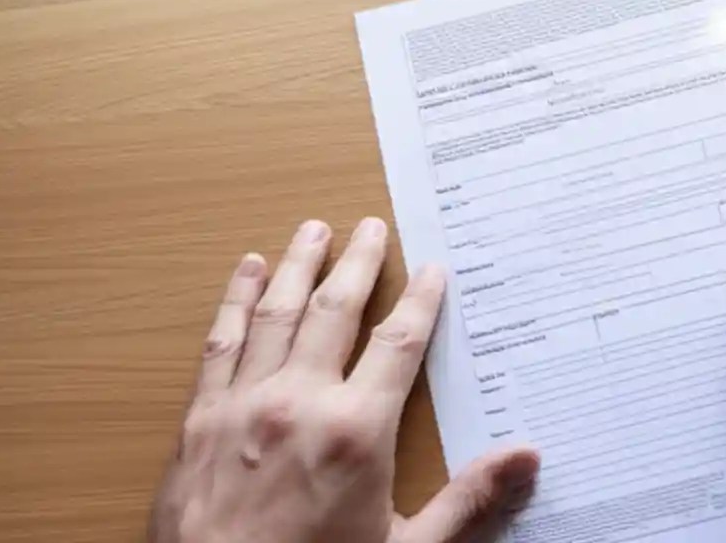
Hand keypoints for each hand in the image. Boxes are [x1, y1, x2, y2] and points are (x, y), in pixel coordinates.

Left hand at [149, 218, 539, 542]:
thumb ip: (467, 500)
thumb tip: (526, 458)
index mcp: (356, 431)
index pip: (399, 344)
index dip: (420, 301)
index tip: (431, 268)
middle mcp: (299, 402)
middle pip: (334, 310)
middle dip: (357, 263)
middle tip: (370, 226)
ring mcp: (243, 405)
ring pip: (275, 313)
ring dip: (295, 265)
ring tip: (313, 230)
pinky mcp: (199, 420)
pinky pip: (221, 343)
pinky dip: (234, 301)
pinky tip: (244, 273)